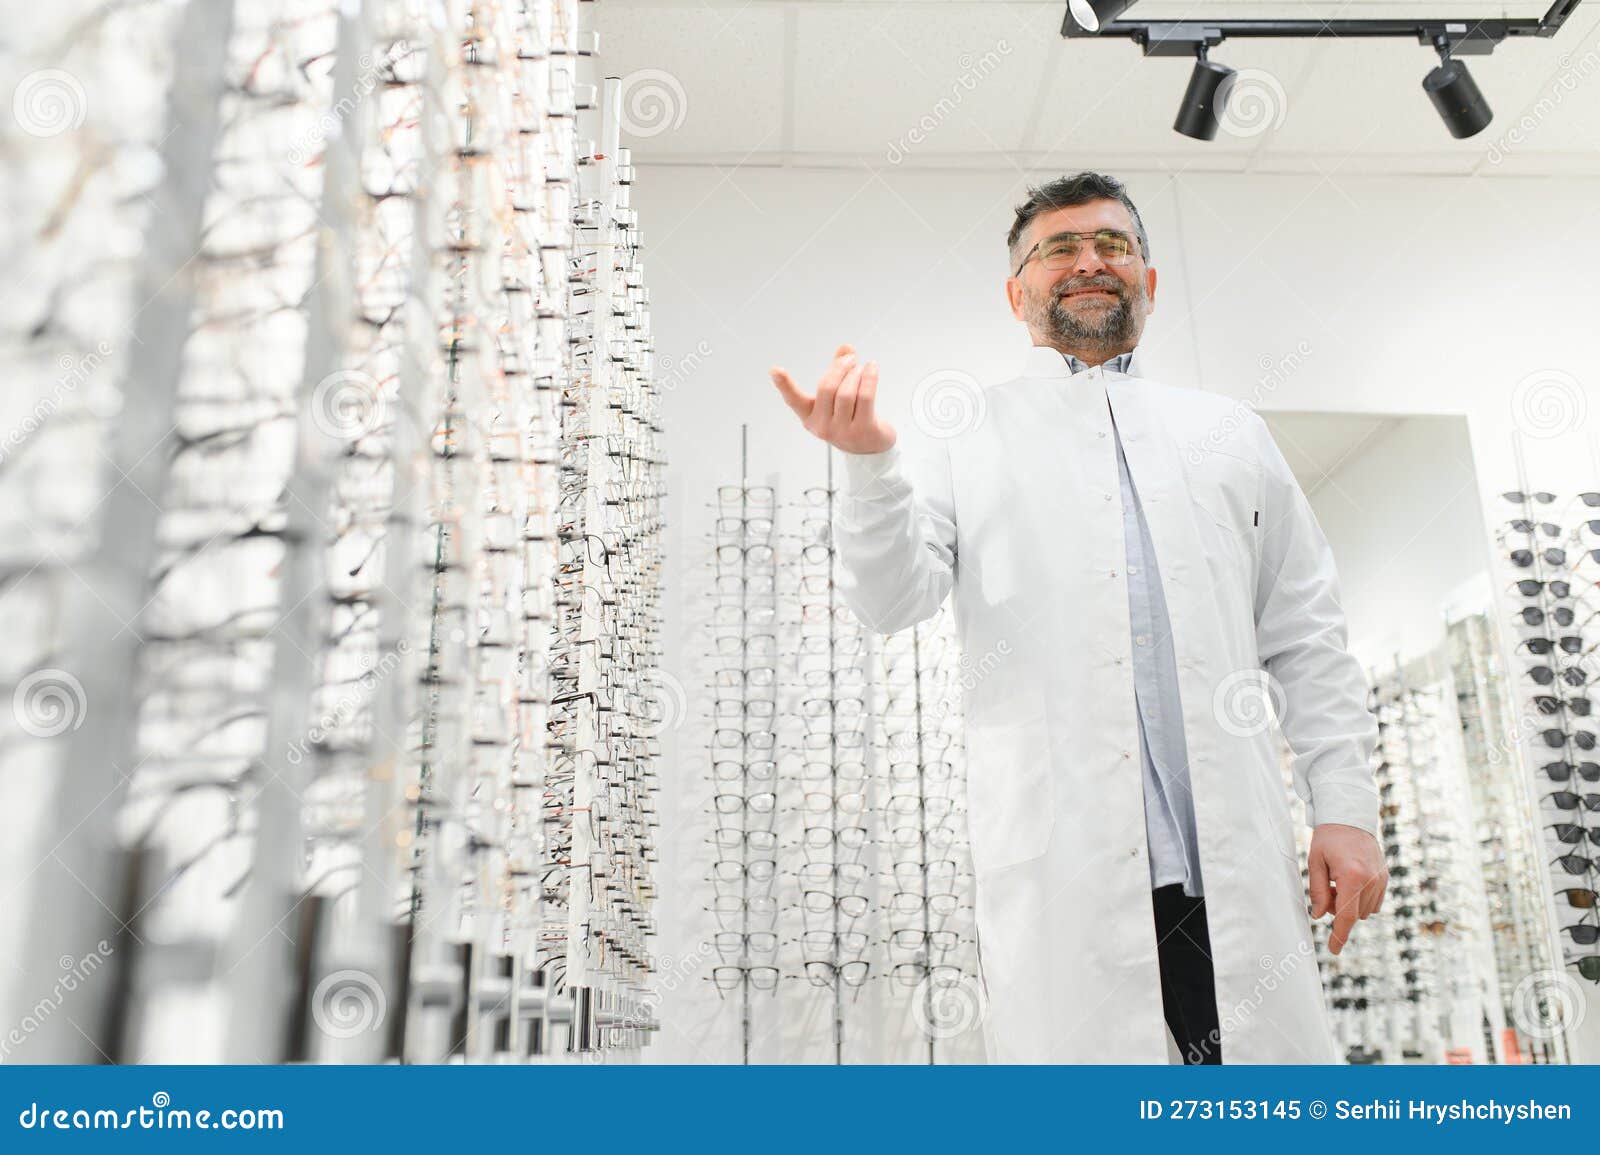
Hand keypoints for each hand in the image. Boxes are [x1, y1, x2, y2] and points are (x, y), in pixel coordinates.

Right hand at [770, 343, 895, 454]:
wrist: (870, 448)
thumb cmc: (850, 419)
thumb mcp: (837, 398)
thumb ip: (838, 372)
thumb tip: (845, 348)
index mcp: (810, 418)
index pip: (794, 400)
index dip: (784, 385)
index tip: (775, 370)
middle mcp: (823, 427)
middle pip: (827, 388)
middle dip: (839, 367)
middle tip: (850, 358)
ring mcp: (843, 431)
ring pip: (847, 392)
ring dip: (856, 373)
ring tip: (862, 367)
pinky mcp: (863, 430)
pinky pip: (865, 397)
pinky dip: (870, 378)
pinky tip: (872, 369)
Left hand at [1308, 823, 1387, 954]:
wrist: (1351, 817)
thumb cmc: (1329, 838)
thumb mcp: (1315, 862)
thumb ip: (1317, 890)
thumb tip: (1318, 916)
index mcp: (1352, 876)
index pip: (1345, 916)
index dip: (1339, 935)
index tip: (1333, 950)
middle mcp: (1371, 881)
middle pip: (1354, 915)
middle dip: (1338, 911)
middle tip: (1327, 889)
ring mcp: (1381, 880)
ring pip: (1364, 911)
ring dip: (1350, 906)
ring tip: (1338, 882)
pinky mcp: (1385, 878)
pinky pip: (1374, 903)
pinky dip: (1360, 900)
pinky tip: (1350, 882)